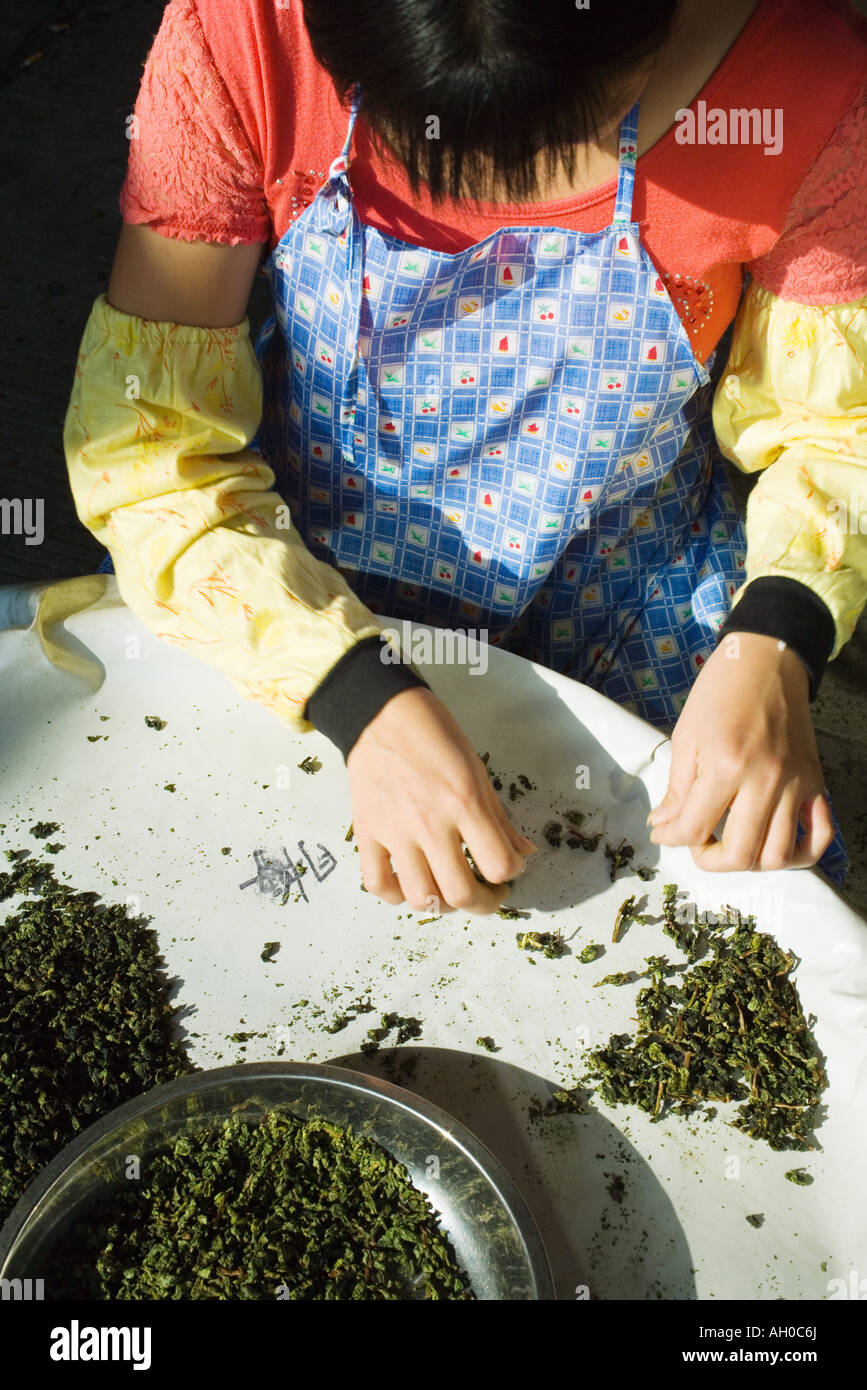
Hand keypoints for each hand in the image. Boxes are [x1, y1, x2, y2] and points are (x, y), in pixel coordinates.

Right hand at [346, 686, 537, 913]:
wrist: (380, 714)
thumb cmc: (434, 735)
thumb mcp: (477, 769)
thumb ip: (500, 817)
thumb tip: (524, 852)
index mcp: (464, 803)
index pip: (499, 865)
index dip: (512, 873)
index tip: (510, 867)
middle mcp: (430, 823)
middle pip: (461, 893)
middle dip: (485, 903)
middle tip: (490, 893)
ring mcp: (395, 832)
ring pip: (421, 897)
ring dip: (444, 904)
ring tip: (452, 890)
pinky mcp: (366, 833)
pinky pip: (378, 884)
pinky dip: (396, 896)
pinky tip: (411, 886)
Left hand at [647, 631, 833, 870]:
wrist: (767, 660)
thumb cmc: (720, 692)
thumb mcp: (686, 735)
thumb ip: (677, 787)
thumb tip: (665, 824)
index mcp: (726, 766)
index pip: (695, 828)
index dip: (671, 837)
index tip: (662, 831)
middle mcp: (765, 780)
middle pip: (741, 854)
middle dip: (709, 860)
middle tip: (697, 843)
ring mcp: (795, 783)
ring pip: (779, 855)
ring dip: (751, 862)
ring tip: (732, 844)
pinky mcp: (814, 782)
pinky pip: (819, 834)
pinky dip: (801, 851)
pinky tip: (774, 844)